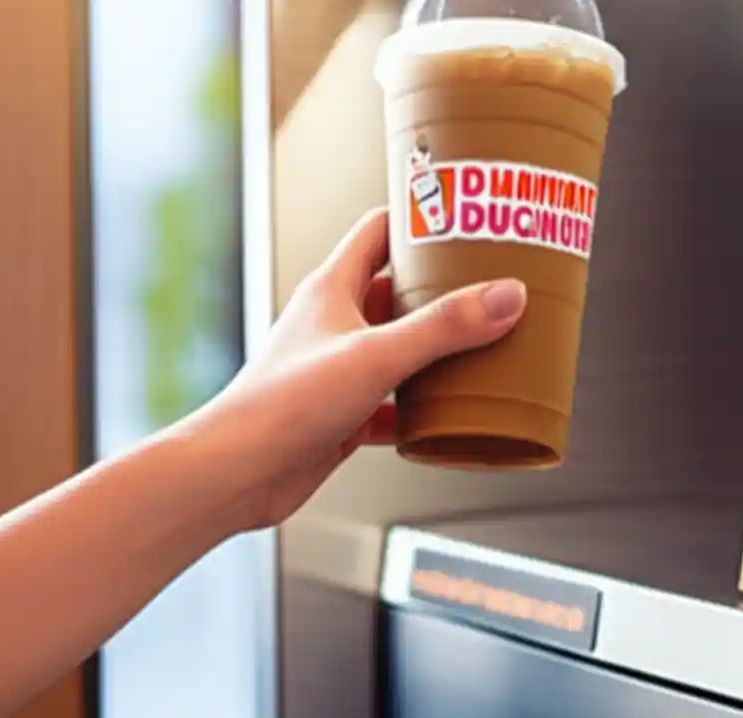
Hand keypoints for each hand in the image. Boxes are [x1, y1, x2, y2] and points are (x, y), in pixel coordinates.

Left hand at [195, 208, 525, 529]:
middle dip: (443, 290)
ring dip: (436, 350)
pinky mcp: (342, 413)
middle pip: (397, 291)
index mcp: (332, 289)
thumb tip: (505, 295)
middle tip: (489, 288)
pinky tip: (447, 415)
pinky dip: (422, 408)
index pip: (380, 232)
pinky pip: (393, 402)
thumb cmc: (283, 405)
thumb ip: (444, 326)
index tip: (465, 220)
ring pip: (398, 348)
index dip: (421, 220)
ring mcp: (337, 369)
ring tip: (482, 348)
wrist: (237, 474)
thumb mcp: (377, 356)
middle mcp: (333, 323)